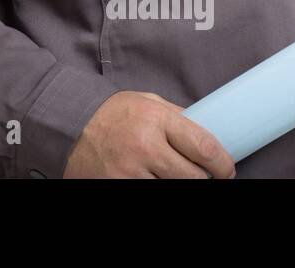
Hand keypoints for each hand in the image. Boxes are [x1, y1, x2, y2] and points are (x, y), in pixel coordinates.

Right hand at [62, 90, 235, 177]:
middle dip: (204, 179)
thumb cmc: (110, 113)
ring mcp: (131, 170)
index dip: (223, 164)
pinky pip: (152, 192)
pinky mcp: (120, 186)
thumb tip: (207, 131)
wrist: (68, 126)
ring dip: (179, 184)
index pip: (204, 148)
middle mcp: (145, 145)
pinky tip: (154, 178)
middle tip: (203, 176)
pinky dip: (157, 186)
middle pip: (194, 177)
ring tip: (172, 174)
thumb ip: (176, 116)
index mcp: (155, 118)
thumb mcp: (145, 102)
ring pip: (175, 189)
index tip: (226, 169)